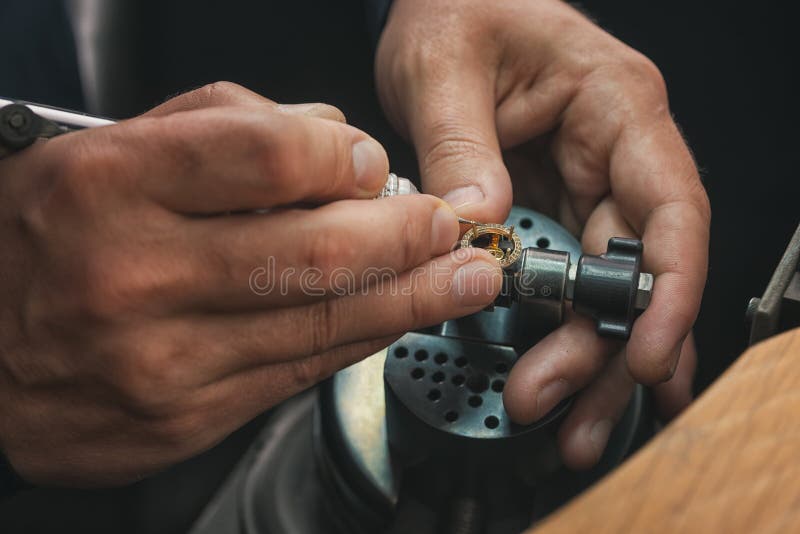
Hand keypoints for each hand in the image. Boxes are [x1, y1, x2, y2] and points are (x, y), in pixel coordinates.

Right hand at [0, 82, 500, 485]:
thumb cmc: (52, 235)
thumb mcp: (112, 147)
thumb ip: (226, 127)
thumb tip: (335, 139)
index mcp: (111, 184)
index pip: (270, 157)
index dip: (344, 157)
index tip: (376, 164)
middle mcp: (135, 274)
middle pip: (319, 251)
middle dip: (410, 238)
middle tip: (454, 228)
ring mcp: (161, 359)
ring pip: (323, 323)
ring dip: (412, 298)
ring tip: (462, 279)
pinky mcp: (183, 419)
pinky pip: (298, 373)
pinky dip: (360, 341)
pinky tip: (397, 318)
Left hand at [377, 0, 709, 466]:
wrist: (438, 8)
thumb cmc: (456, 9)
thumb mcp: (444, 66)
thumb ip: (461, 146)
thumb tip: (477, 224)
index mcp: (613, 104)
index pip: (669, 205)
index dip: (669, 289)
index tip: (649, 355)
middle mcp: (613, 152)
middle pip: (637, 267)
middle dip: (611, 349)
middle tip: (568, 409)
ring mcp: (584, 185)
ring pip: (607, 288)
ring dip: (591, 358)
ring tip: (563, 420)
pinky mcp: (550, 209)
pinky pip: (570, 281)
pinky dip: (566, 333)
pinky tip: (568, 379)